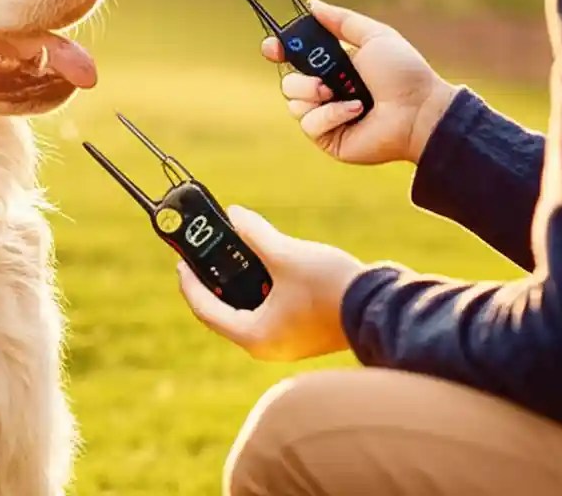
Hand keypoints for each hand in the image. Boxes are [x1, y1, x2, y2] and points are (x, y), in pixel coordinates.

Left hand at [176, 205, 363, 361]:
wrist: (380, 307)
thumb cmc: (331, 287)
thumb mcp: (286, 255)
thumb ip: (255, 234)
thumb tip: (234, 215)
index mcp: (254, 335)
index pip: (205, 310)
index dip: (189, 282)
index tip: (181, 260)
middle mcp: (265, 346)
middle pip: (223, 313)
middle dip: (212, 282)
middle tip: (203, 256)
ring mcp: (285, 344)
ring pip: (246, 313)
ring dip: (237, 285)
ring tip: (232, 256)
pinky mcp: (301, 336)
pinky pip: (268, 314)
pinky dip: (259, 291)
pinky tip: (265, 268)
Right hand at [262, 0, 456, 164]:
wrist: (419, 110)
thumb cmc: (404, 74)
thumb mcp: (374, 36)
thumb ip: (342, 20)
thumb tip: (311, 5)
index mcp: (335, 66)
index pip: (295, 58)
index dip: (279, 51)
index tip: (272, 48)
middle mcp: (327, 92)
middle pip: (288, 81)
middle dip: (301, 78)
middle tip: (324, 80)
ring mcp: (327, 116)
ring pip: (293, 102)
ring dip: (315, 95)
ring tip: (344, 95)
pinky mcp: (328, 138)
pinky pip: (309, 124)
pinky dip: (331, 114)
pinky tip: (356, 112)